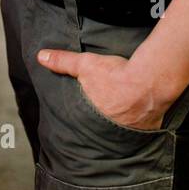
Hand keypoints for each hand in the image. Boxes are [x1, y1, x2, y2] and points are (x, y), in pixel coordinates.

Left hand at [37, 47, 174, 131]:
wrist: (148, 81)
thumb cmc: (116, 75)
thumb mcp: (85, 65)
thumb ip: (63, 62)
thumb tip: (41, 57)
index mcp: (92, 118)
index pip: (82, 126)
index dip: (82, 122)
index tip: (80, 122)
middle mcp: (110, 129)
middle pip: (102, 130)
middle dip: (99, 127)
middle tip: (99, 121)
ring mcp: (130, 132)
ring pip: (122, 132)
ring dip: (120, 128)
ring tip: (118, 122)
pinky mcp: (148, 129)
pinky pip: (142, 131)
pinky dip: (140, 127)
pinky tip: (140, 121)